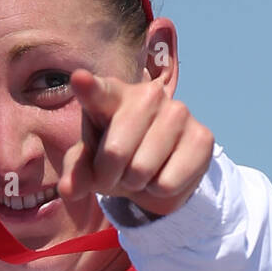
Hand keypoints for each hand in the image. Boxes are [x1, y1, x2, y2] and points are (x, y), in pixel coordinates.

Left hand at [58, 69, 213, 217]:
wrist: (158, 175)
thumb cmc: (117, 160)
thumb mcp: (90, 165)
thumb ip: (77, 173)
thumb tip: (69, 190)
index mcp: (112, 95)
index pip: (98, 91)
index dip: (89, 88)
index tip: (79, 80)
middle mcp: (147, 95)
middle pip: (115, 152)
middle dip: (109, 175)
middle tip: (117, 172)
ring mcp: (178, 112)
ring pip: (142, 170)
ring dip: (136, 184)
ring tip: (141, 172)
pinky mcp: (202, 137)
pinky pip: (167, 183)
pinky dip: (160, 190)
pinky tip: (165, 173)